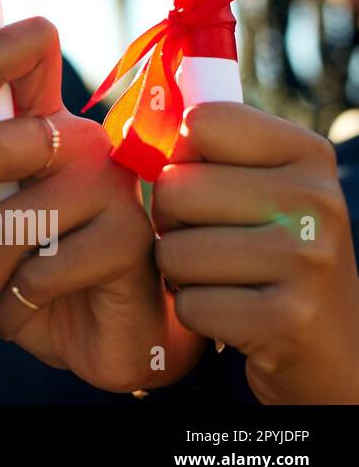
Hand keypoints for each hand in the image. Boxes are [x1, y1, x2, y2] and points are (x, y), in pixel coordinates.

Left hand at [0, 17, 202, 391]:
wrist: (94, 339)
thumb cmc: (28, 262)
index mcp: (40, 119)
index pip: (29, 43)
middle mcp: (79, 138)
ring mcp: (110, 182)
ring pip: (8, 222)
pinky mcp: (129, 236)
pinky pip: (39, 271)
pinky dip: (6, 308)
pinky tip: (10, 318)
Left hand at [154, 102, 358, 402]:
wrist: (330, 344)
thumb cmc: (265, 249)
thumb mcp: (256, 185)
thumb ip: (205, 147)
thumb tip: (137, 122)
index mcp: (307, 153)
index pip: (199, 122)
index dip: (179, 158)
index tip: (202, 183)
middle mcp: (316, 200)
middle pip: (175, 189)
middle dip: (170, 221)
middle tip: (204, 239)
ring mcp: (309, 261)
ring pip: (175, 252)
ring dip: (180, 272)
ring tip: (220, 277)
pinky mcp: (289, 320)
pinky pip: (190, 305)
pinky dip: (196, 313)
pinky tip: (232, 313)